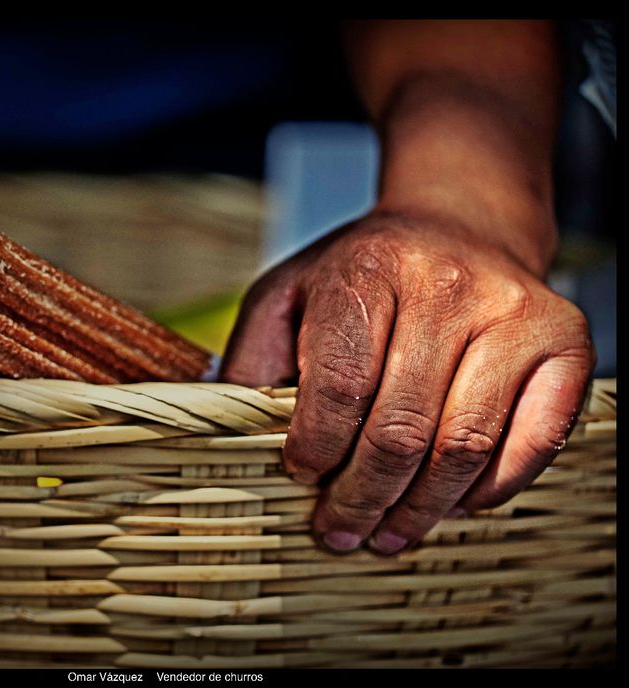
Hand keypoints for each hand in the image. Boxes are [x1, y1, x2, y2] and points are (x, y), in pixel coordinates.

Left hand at [221, 209, 593, 553]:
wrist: (457, 224)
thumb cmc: (363, 274)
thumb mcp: (287, 294)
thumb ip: (253, 357)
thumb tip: (225, 430)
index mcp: (367, 271)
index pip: (340, 385)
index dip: (316, 447)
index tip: (301, 476)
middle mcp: (446, 287)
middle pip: (400, 428)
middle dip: (361, 497)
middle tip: (339, 531)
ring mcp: (513, 315)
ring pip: (464, 446)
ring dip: (421, 509)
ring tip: (389, 535)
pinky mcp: (565, 343)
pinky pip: (533, 442)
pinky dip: (489, 490)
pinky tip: (453, 505)